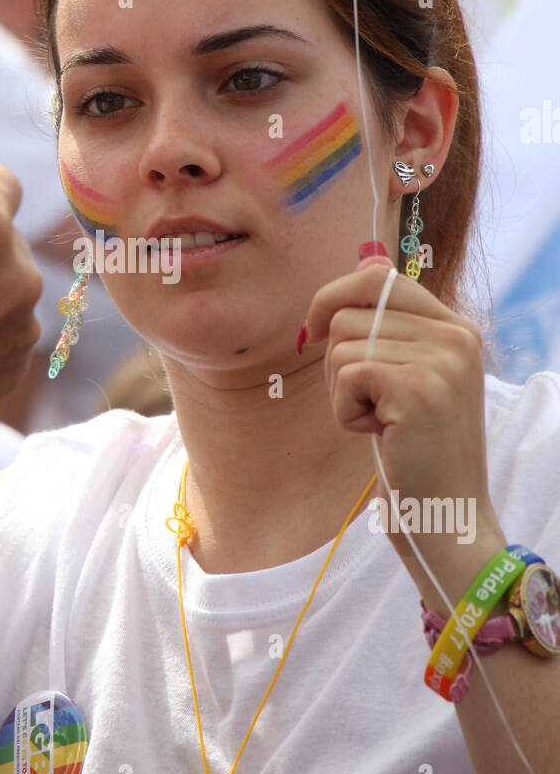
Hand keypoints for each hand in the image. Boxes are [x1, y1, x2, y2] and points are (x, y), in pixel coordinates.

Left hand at [303, 257, 493, 543]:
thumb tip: (364, 258)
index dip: (335, 298)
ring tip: (378, 421)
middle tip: (361, 399)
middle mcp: (455, 336)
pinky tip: (377, 433)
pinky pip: (345, 375)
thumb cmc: (416, 451)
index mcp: (455, 328)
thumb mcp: (411, 375)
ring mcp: (441, 360)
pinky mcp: (417, 388)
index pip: (379, 276)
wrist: (445, 516)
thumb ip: (391, 323)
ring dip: (341, 391)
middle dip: (336, 357)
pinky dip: (345, 410)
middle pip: (351, 311)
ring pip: (342, 345)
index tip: (317, 332)